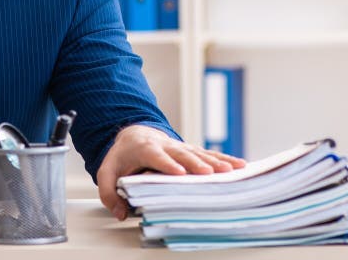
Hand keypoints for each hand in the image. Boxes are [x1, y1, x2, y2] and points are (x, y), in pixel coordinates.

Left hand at [96, 124, 246, 220]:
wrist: (135, 134)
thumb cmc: (123, 156)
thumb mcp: (107, 171)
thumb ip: (108, 192)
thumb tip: (120, 213)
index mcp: (145, 149)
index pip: (156, 157)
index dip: (167, 164)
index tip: (179, 172)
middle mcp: (166, 146)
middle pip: (183, 154)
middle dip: (196, 164)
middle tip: (210, 174)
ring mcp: (181, 147)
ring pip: (200, 153)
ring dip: (216, 162)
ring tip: (232, 170)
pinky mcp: (191, 150)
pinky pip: (209, 154)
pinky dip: (225, 159)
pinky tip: (240, 165)